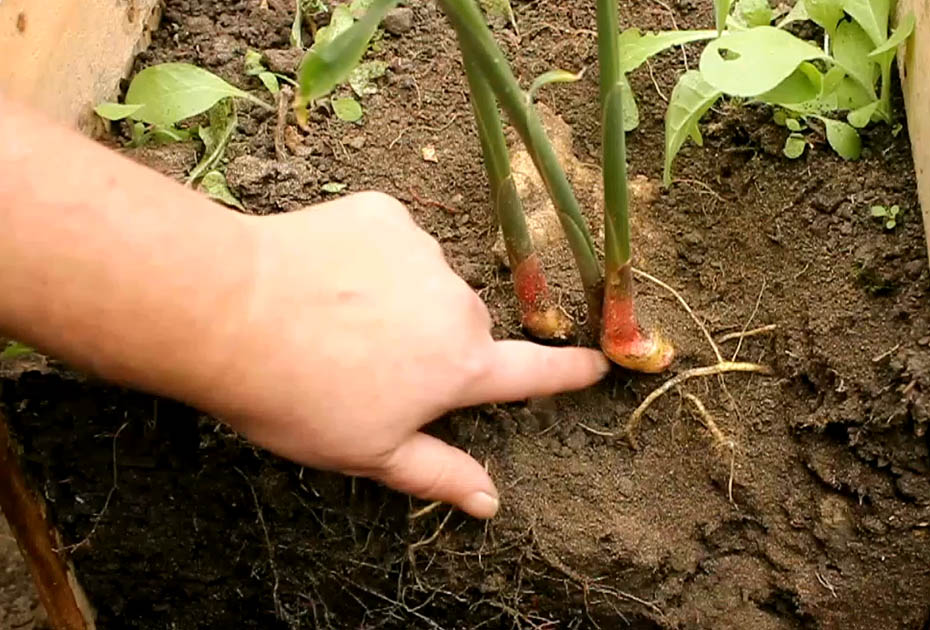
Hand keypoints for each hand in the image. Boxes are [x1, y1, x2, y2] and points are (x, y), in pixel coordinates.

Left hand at [206, 192, 607, 517]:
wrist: (230, 310)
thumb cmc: (299, 396)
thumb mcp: (370, 454)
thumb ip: (439, 474)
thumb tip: (490, 502)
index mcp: (461, 366)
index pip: (532, 373)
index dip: (568, 372)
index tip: (599, 364)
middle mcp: (458, 304)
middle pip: (459, 327)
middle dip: (429, 344)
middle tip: (366, 363)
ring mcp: (424, 253)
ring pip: (423, 281)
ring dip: (395, 298)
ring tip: (333, 318)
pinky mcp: (385, 215)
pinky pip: (390, 240)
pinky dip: (367, 256)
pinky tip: (325, 275)